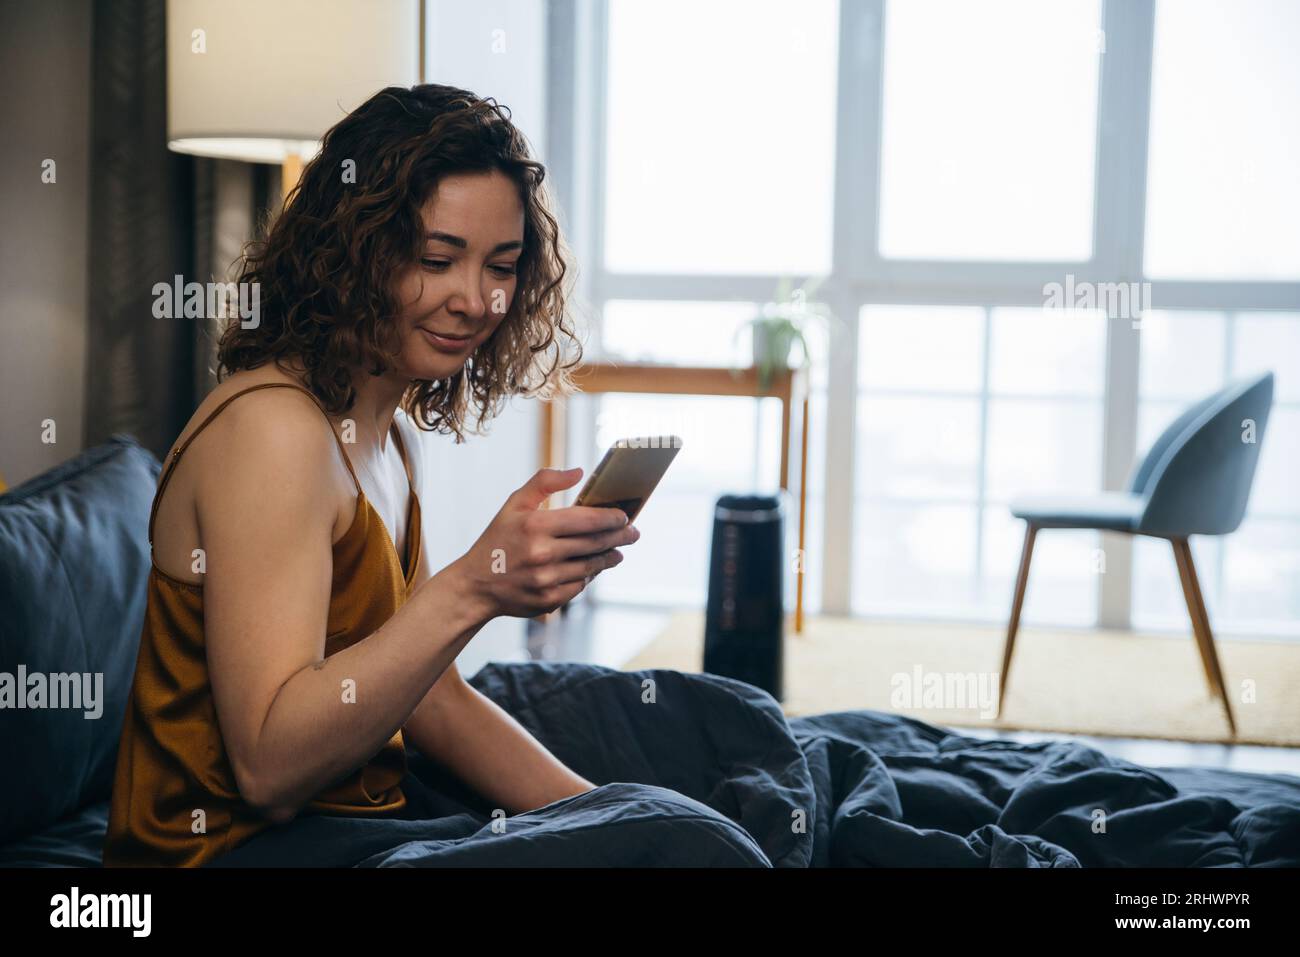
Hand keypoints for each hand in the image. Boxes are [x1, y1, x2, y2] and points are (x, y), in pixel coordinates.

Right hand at [453, 466, 641, 618]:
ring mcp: (547, 580)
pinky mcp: (549, 601)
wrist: (475, 585)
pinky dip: (588, 576)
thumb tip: (578, 472)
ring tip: (617, 552)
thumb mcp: (514, 504)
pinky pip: (579, 586)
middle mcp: (543, 554)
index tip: (624, 516)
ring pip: (591, 567)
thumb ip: (544, 482)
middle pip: (596, 544)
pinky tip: (591, 569)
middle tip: (633, 534)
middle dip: (620, 537)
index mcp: (536, 526)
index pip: (588, 520)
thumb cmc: (497, 540)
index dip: (612, 518)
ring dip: (609, 558)